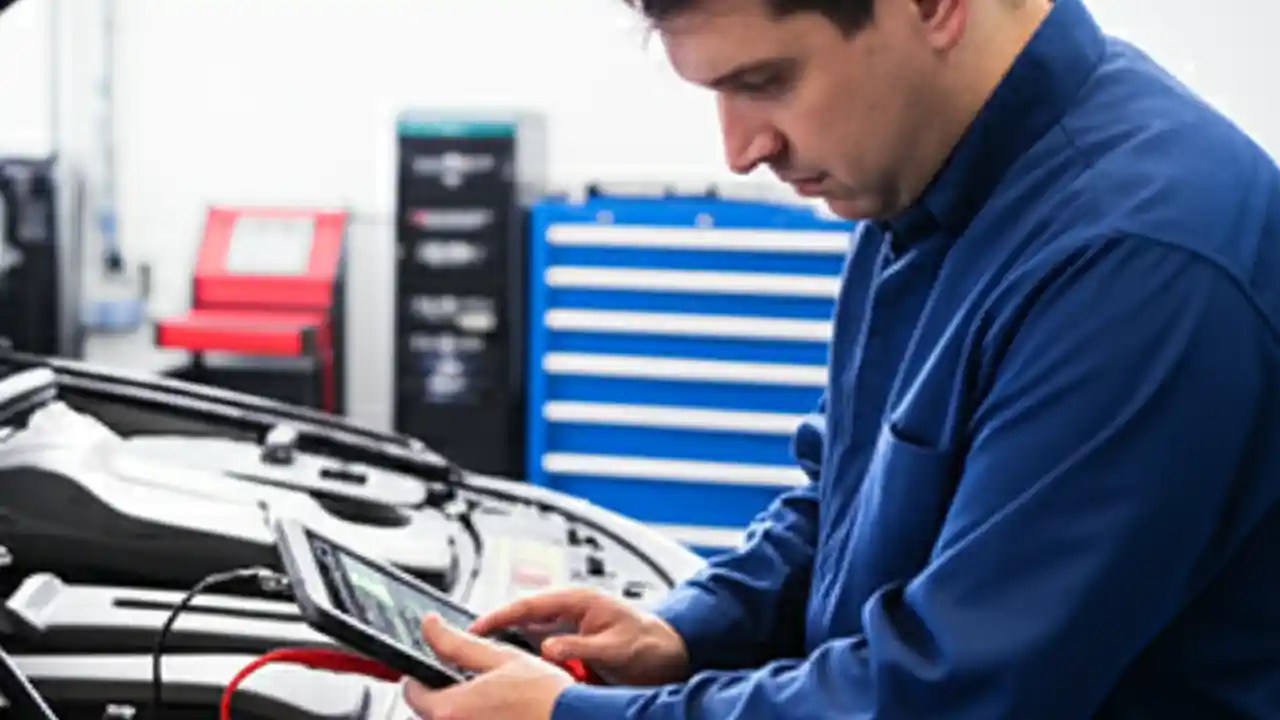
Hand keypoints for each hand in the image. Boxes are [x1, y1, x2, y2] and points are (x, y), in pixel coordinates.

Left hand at [402, 613, 572, 719]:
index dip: (423, 673)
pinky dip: (483, 719)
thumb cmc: (544, 696)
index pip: (411, 691)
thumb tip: (430, 625)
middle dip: (448, 693)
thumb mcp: (500, 657)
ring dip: (468, 709)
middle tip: (480, 682)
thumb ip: (457, 643)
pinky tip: (507, 714)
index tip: (440, 666)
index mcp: (448, 709)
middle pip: (431, 710)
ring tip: (499, 700)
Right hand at [469, 587, 689, 686]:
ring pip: (527, 633)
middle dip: (494, 630)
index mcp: (578, 600)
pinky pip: (539, 647)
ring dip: (508, 645)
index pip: (528, 604)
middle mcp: (570, 609)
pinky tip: (514, 671)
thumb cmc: (649, 644)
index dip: (498, 615)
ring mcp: (569, 625)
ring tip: (484, 661)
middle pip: (521, 617)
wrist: (670, 654)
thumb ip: (581, 646)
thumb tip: (548, 648)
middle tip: (467, 646)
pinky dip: (525, 657)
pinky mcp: (571, 642)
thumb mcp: (615, 648)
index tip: (475, 628)